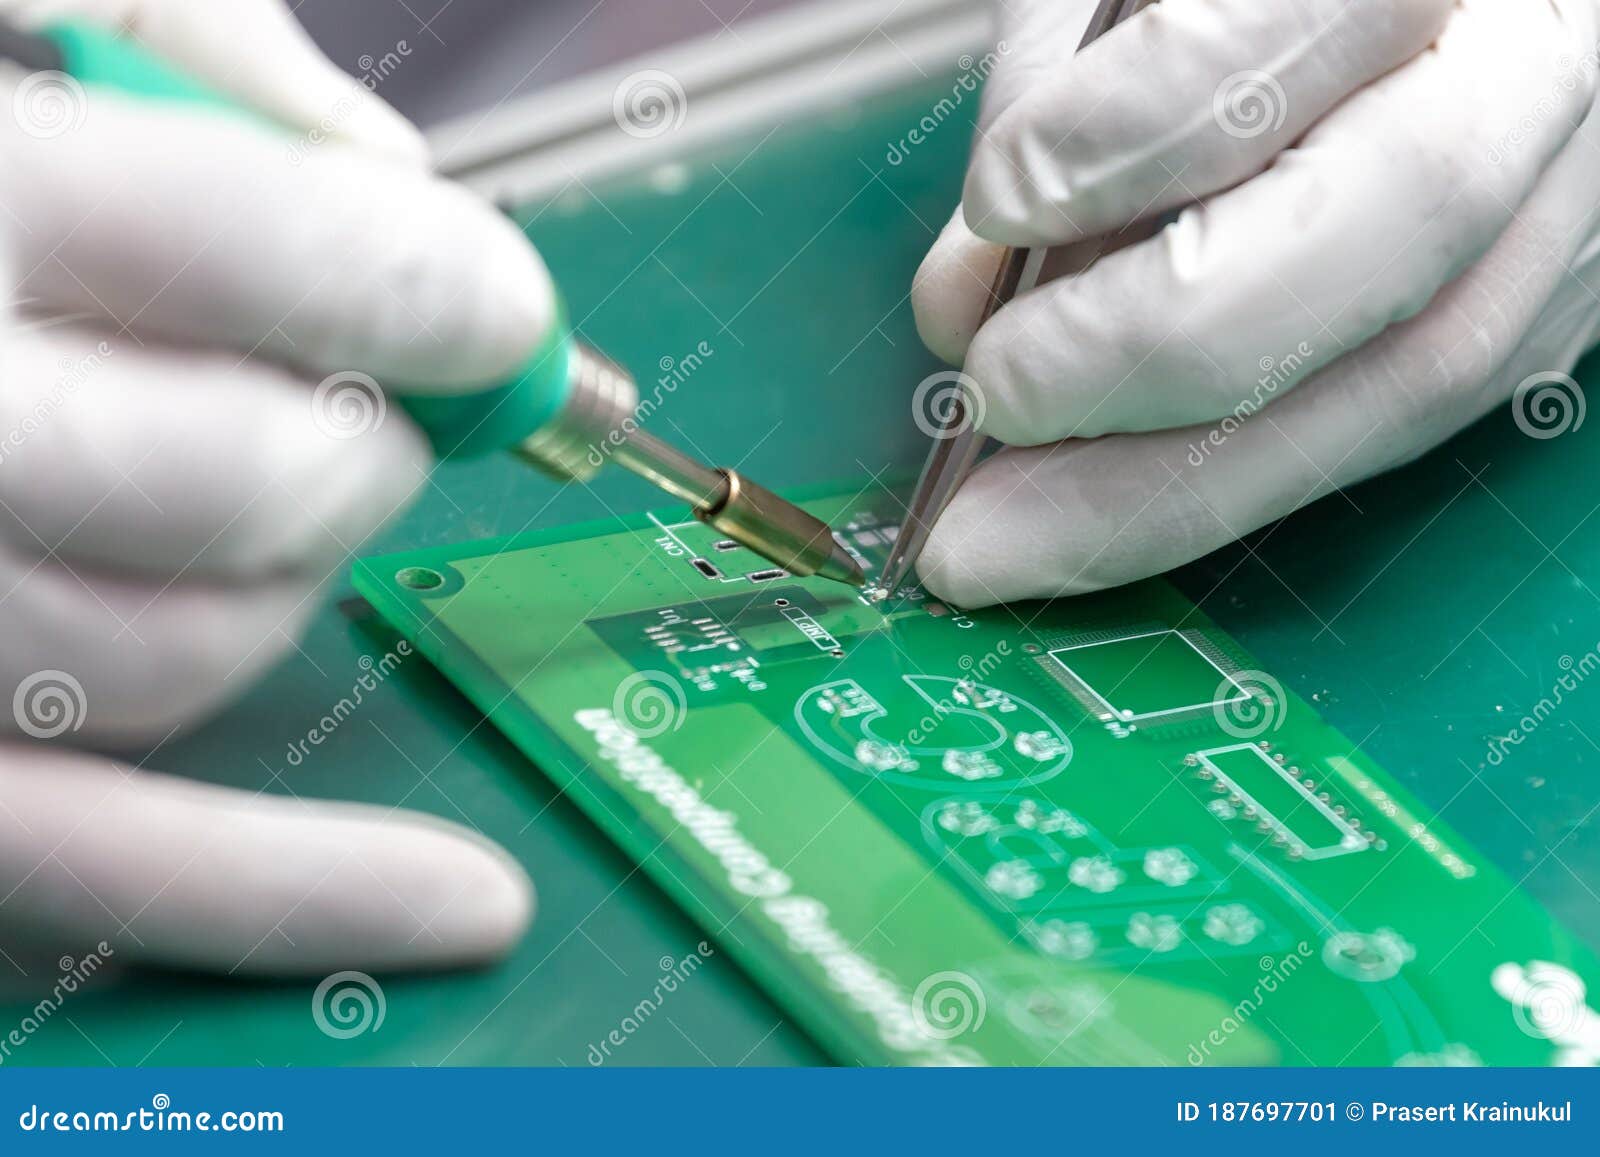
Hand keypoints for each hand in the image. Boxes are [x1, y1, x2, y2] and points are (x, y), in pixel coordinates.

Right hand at [0, 0, 548, 973]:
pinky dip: (296, 895)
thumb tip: (379, 164)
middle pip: (227, 479)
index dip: (424, 275)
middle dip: (364, 443)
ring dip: (295, 584)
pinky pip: (98, 864)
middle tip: (383, 406)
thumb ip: (157, 33)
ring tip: (289, 495)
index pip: (240, 238)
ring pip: (171, 661)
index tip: (498, 302)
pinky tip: (464, 905)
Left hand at [912, 0, 1599, 605]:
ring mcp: (1561, 218)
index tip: (1004, 198)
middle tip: (997, 393)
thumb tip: (962, 309)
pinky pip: (1379, 436)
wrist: (1389, 38)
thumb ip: (1050, 117)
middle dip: (1162, 336)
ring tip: (997, 537)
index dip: (1158, 116)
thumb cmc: (1217, 14)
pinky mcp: (1530, 330)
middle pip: (1402, 213)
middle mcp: (1543, 78)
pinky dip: (1214, 491)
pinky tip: (1088, 524)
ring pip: (1413, 373)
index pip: (1342, 6)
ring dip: (1172, 484)